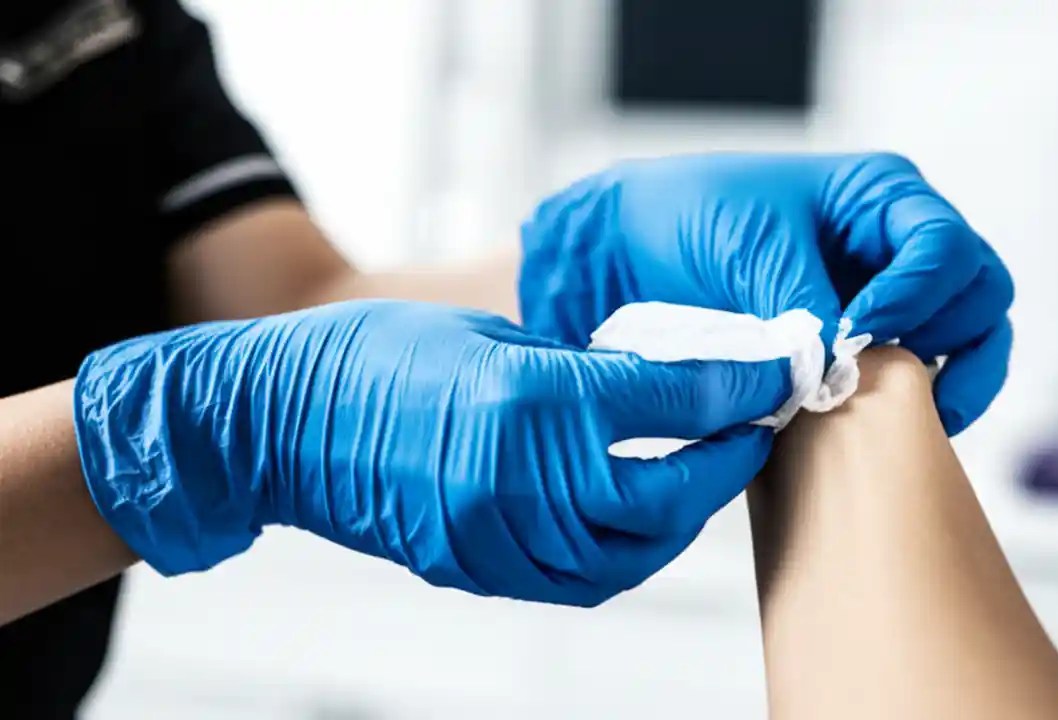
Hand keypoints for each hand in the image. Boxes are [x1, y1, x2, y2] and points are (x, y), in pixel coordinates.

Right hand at [73, 300, 787, 605]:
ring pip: (631, 552)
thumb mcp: (490, 333)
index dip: (735, 386)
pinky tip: (641, 518)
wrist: (281, 425)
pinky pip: (580, 580)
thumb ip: (582, 366)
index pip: (670, 400)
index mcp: (527, 399)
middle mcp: (519, 478)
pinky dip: (628, 552)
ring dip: (682, 515)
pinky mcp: (479, 569)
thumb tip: (660, 379)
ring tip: (702, 474)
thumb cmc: (374, 359)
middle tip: (750, 429)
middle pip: (665, 494)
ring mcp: (497, 536)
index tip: (771, 372)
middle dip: (723, 463)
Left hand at [520, 153, 1012, 434]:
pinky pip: (924, 380)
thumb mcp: (751, 246)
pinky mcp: (865, 352)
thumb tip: (839, 371)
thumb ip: (806, 304)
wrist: (629, 253)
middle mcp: (898, 247)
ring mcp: (889, 301)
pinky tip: (883, 429)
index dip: (915, 294)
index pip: (944, 247)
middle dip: (950, 340)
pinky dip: (918, 405)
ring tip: (914, 418)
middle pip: (978, 296)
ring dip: (952, 383)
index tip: (857, 331)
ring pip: (970, 343)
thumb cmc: (688, 217)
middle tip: (889, 377)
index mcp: (881, 196)